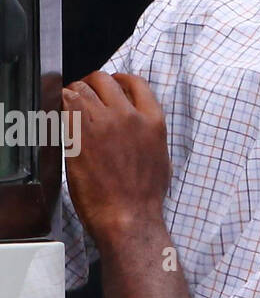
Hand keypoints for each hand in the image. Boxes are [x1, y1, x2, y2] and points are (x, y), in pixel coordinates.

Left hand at [63, 71, 170, 243]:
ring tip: (70, 107)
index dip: (119, 80)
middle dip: (91, 84)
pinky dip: (61, 108)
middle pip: (103, 79)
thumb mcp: (161, 159)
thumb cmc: (145, 198)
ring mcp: (103, 124)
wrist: (129, 218)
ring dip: (73, 94)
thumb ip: (150, 136)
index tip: (112, 85)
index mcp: (153, 122)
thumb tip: (140, 129)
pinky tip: (62, 118)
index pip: (135, 82)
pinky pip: (64, 107)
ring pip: (80, 88)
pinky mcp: (79, 136)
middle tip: (85, 95)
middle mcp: (129, 117)